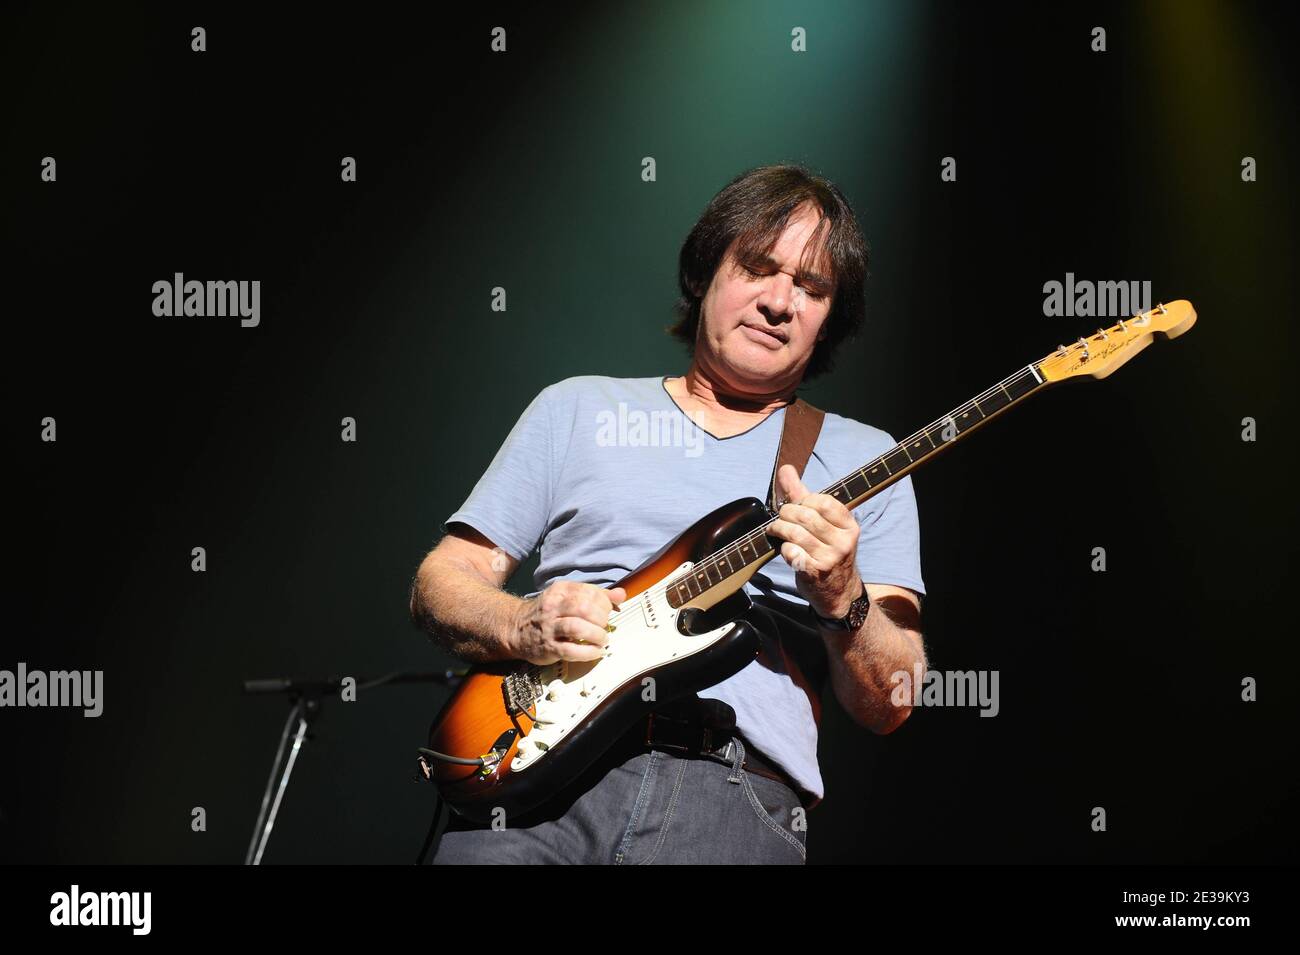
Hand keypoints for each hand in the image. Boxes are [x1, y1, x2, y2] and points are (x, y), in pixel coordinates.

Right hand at [509, 580, 626, 663]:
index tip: (607, 612)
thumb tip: (621, 594)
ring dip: (596, 635)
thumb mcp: (569, 598)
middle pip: (584, 608)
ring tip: (602, 640)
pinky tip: (595, 652)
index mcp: (561, 591)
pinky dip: (588, 652)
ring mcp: (549, 627)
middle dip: (601, 619)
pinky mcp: (548, 647)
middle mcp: (553, 607)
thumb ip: (596, 596)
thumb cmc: (549, 613)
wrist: (516, 628)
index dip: (604, 603)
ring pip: (577, 627)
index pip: (589, 592)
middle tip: (604, 626)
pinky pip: (571, 650)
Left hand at [767, 464, 861, 618]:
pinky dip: (783, 548)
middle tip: (781, 517)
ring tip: (776, 530)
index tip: (798, 506)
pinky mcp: (813, 572)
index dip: (805, 501)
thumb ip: (803, 495)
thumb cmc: (829, 552)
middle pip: (805, 515)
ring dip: (779, 529)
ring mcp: (829, 558)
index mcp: (849, 526)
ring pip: (795, 533)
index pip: (824, 502)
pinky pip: (790, 552)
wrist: (840, 593)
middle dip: (786, 513)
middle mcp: (843, 542)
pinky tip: (786, 549)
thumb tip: (785, 469)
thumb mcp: (825, 525)